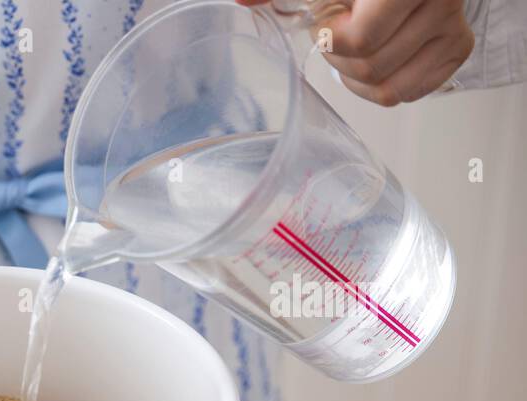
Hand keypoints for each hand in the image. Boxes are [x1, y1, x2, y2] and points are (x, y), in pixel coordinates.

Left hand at [240, 0, 474, 104]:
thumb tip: (241, 1)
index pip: (359, 40)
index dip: (329, 38)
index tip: (325, 22)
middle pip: (370, 66)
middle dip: (339, 57)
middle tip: (337, 32)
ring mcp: (453, 24)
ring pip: (388, 88)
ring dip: (356, 76)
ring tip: (355, 44)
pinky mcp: (459, 46)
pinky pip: (408, 93)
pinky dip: (381, 85)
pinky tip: (376, 56)